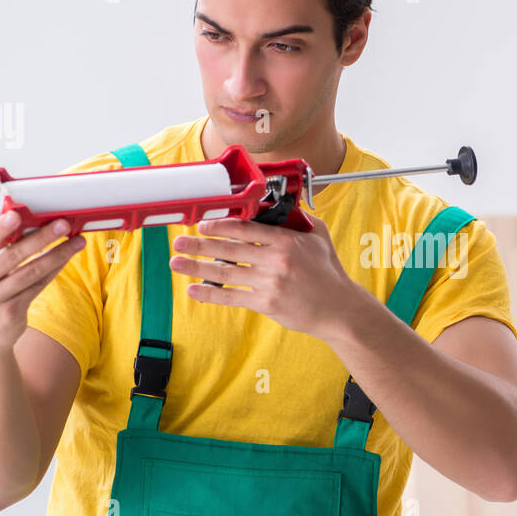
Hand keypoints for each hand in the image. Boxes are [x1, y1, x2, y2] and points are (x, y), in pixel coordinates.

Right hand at [0, 212, 84, 352]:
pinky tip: (66, 257)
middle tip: (61, 225)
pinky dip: (54, 269)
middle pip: (12, 256)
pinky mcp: (12, 313)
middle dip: (41, 237)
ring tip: (75, 241)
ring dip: (57, 254)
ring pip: (31, 272)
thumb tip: (19, 218)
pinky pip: (38, 286)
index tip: (17, 215)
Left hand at [170, 212, 361, 342]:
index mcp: (286, 240)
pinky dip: (211, 294)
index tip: (204, 224)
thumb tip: (279, 206)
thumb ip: (299, 219)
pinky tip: (194, 290)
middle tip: (180, 241)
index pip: (246, 228)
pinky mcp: (267, 303)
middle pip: (229, 249)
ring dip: (197, 267)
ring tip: (177, 262)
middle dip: (200, 244)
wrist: (339, 309)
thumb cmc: (329, 273)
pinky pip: (232, 297)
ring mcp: (270, 283)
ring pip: (225, 273)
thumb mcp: (319, 237)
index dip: (221, 225)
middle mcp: (276, 260)